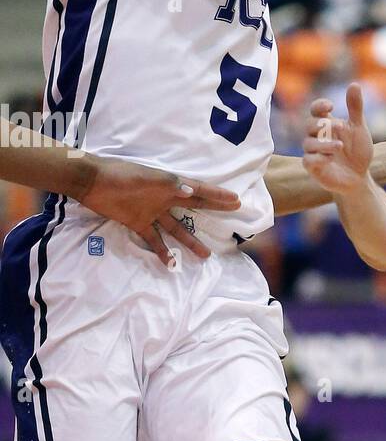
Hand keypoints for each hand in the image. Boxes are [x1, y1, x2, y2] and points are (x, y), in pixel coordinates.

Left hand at [79, 156, 240, 265]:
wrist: (93, 182)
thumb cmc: (123, 176)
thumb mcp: (150, 178)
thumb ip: (171, 185)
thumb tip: (191, 192)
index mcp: (171, 185)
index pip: (200, 190)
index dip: (218, 195)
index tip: (236, 200)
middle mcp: (165, 198)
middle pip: (195, 206)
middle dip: (214, 209)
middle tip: (233, 215)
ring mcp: (152, 212)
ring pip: (177, 228)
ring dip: (191, 241)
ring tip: (206, 255)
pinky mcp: (137, 222)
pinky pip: (154, 239)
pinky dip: (162, 251)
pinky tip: (171, 264)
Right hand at [303, 83, 373, 192]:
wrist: (360, 176)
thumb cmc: (358, 151)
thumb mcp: (358, 128)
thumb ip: (355, 108)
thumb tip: (354, 84)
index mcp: (326, 124)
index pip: (314, 109)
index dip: (319, 105)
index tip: (330, 106)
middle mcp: (317, 137)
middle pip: (309, 125)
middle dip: (322, 124)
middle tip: (339, 125)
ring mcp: (313, 153)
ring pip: (308, 143)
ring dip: (324, 143)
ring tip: (340, 146)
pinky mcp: (313, 168)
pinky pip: (308, 160)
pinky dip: (319, 158)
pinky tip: (331, 158)